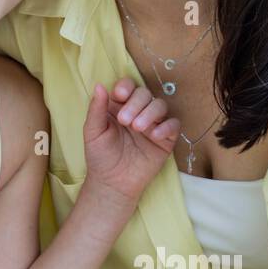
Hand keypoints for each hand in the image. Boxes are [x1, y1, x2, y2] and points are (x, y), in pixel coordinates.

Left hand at [82, 78, 179, 205]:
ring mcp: (152, 124)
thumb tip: (99, 85)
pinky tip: (154, 136)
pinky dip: (166, 127)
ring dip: (150, 113)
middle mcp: (137, 111)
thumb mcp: (93, 132)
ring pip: (160, 105)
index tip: (120, 95)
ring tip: (138, 128)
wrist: (113, 183)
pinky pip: (174, 125)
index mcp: (119, 106)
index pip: (128, 86)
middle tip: (126, 122)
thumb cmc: (100, 156)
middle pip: (145, 93)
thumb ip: (96, 109)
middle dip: (136, 103)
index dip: (126, 86)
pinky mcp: (165, 139)